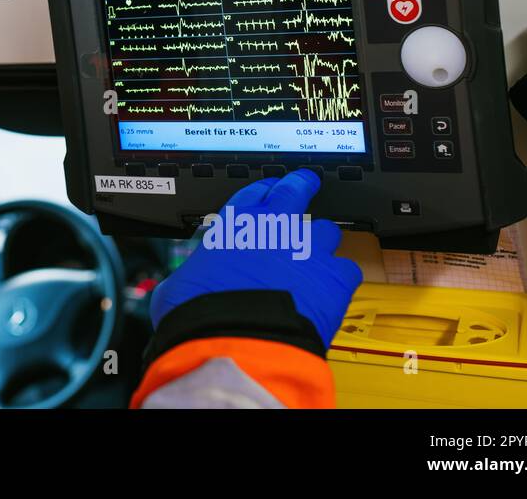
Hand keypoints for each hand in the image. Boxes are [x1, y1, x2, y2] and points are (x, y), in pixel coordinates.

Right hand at [148, 169, 362, 345]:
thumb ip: (192, 273)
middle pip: (297, 189)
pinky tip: (330, 292)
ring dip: (320, 243)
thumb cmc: (202, 312)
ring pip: (327, 230)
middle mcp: (276, 226)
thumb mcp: (180, 283)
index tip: (267, 196)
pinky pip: (347, 270)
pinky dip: (339, 280)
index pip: (256, 191)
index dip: (264, 192)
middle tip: (304, 188)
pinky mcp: (335, 278)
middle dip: (301, 187)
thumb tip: (180, 285)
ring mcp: (309, 249)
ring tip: (314, 259)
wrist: (237, 340)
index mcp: (236, 222)